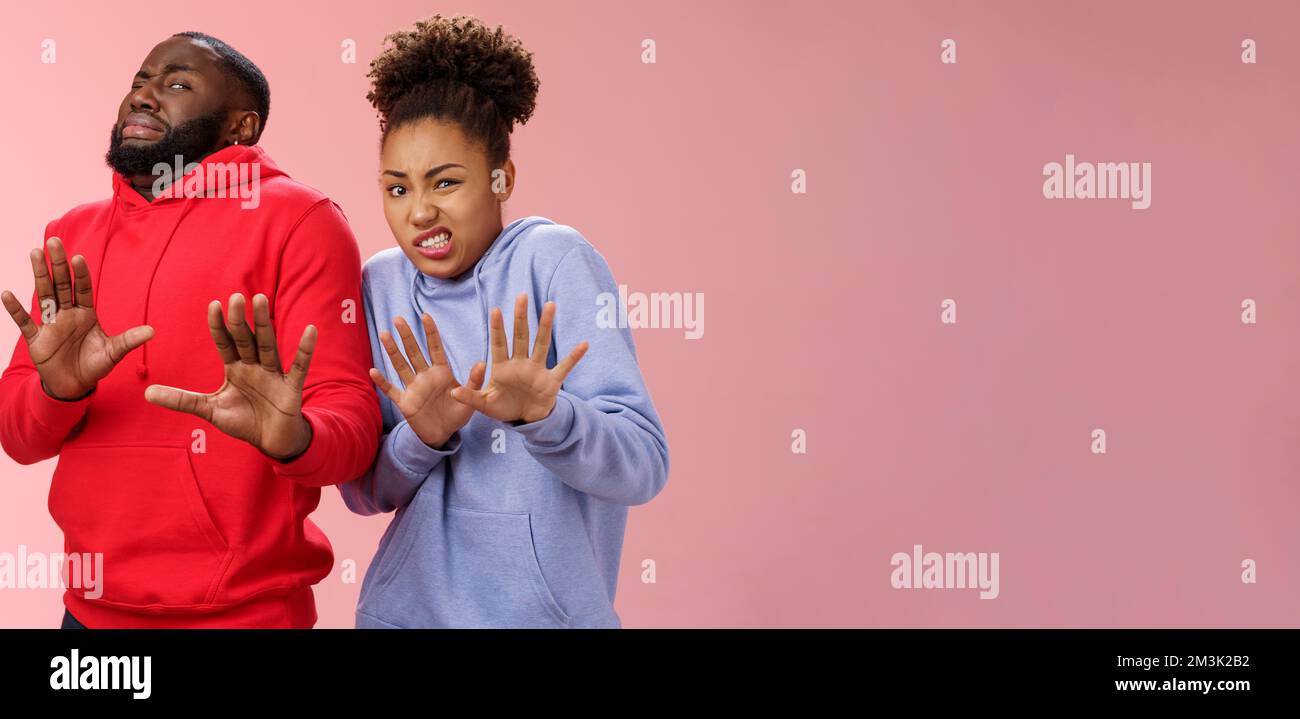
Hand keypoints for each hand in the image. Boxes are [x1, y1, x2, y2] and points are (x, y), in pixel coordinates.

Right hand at [1, 236, 152, 399]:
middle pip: (62, 284)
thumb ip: (129, 340)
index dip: (81, 274)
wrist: (75, 385)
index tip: (78, 257)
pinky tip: (7, 293)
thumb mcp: (114, 352)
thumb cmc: (94, 365)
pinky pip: (24, 322)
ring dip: (39, 275)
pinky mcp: (36, 339)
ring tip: (34, 253)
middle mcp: (67, 314)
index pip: (83, 289)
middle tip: (54, 241)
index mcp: (86, 314)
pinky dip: (15, 309)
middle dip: (58, 264)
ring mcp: (50, 324)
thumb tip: (152, 331)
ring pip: (44, 295)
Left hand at [144, 293, 314, 460]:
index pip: (225, 342)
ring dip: (266, 324)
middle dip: (240, 319)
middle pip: (246, 339)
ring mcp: (274, 374)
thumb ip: (181, 400)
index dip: (219, 325)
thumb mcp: (209, 410)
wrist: (272, 442)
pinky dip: (305, 349)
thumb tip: (146, 394)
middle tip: (236, 297)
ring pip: (269, 345)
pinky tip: (311, 331)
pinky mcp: (292, 387)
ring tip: (261, 301)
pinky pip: (300, 366)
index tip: (213, 305)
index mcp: (235, 368)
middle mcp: (255, 366)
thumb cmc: (244, 421)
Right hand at [372, 313, 483, 448]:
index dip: (431, 333)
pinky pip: (392, 390)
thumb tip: (482, 363)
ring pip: (401, 366)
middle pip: (414, 352)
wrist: (443, 433)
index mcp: (441, 372)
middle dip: (407, 336)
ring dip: (392, 352)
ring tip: (384, 335)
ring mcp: (413, 388)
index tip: (426, 316)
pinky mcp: (405, 402)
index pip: (435, 348)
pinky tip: (373, 371)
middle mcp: (425, 376)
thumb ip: (474, 381)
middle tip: (398, 319)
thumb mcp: (470, 398)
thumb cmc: (457, 413)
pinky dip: (383, 382)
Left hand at [450, 293, 587, 423]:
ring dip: (545, 325)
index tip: (496, 310)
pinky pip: (564, 367)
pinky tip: (584, 344)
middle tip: (521, 296)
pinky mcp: (552, 381)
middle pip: (521, 337)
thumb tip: (453, 392)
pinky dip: (574, 357)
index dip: (498, 329)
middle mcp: (521, 364)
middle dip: (521, 317)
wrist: (525, 419)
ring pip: (541, 344)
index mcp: (502, 368)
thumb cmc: (503, 407)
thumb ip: (470, 397)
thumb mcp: (484, 404)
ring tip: (549, 305)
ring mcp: (537, 370)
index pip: (499, 344)